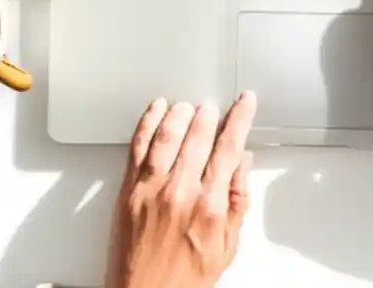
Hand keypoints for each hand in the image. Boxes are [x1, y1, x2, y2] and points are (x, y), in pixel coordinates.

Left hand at [107, 92, 257, 287]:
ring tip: (189, 106)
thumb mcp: (227, 245)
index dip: (239, 119)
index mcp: (209, 204)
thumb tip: (242, 164)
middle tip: (215, 105)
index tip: (244, 102)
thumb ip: (237, 200)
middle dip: (209, 113)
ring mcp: (151, 188)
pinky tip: (156, 111)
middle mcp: (180, 191)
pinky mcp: (128, 189)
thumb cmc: (184, 278)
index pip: (228, 148)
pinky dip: (147, 122)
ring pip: (167, 134)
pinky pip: (138, 146)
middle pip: (198, 135)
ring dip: (180, 113)